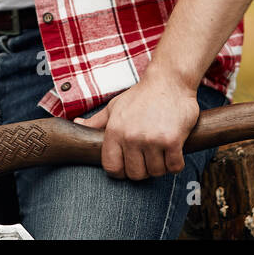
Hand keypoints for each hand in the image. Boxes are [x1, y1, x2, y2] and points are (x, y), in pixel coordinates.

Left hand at [72, 70, 200, 179]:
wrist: (169, 80)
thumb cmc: (141, 95)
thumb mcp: (115, 106)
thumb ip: (96, 121)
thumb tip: (77, 123)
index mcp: (114, 131)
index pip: (112, 168)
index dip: (121, 171)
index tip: (130, 165)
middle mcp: (131, 137)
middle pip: (136, 174)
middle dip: (144, 170)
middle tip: (149, 157)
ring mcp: (152, 140)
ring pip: (156, 172)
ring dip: (161, 166)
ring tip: (162, 151)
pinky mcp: (172, 141)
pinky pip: (174, 166)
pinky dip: (176, 163)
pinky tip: (174, 150)